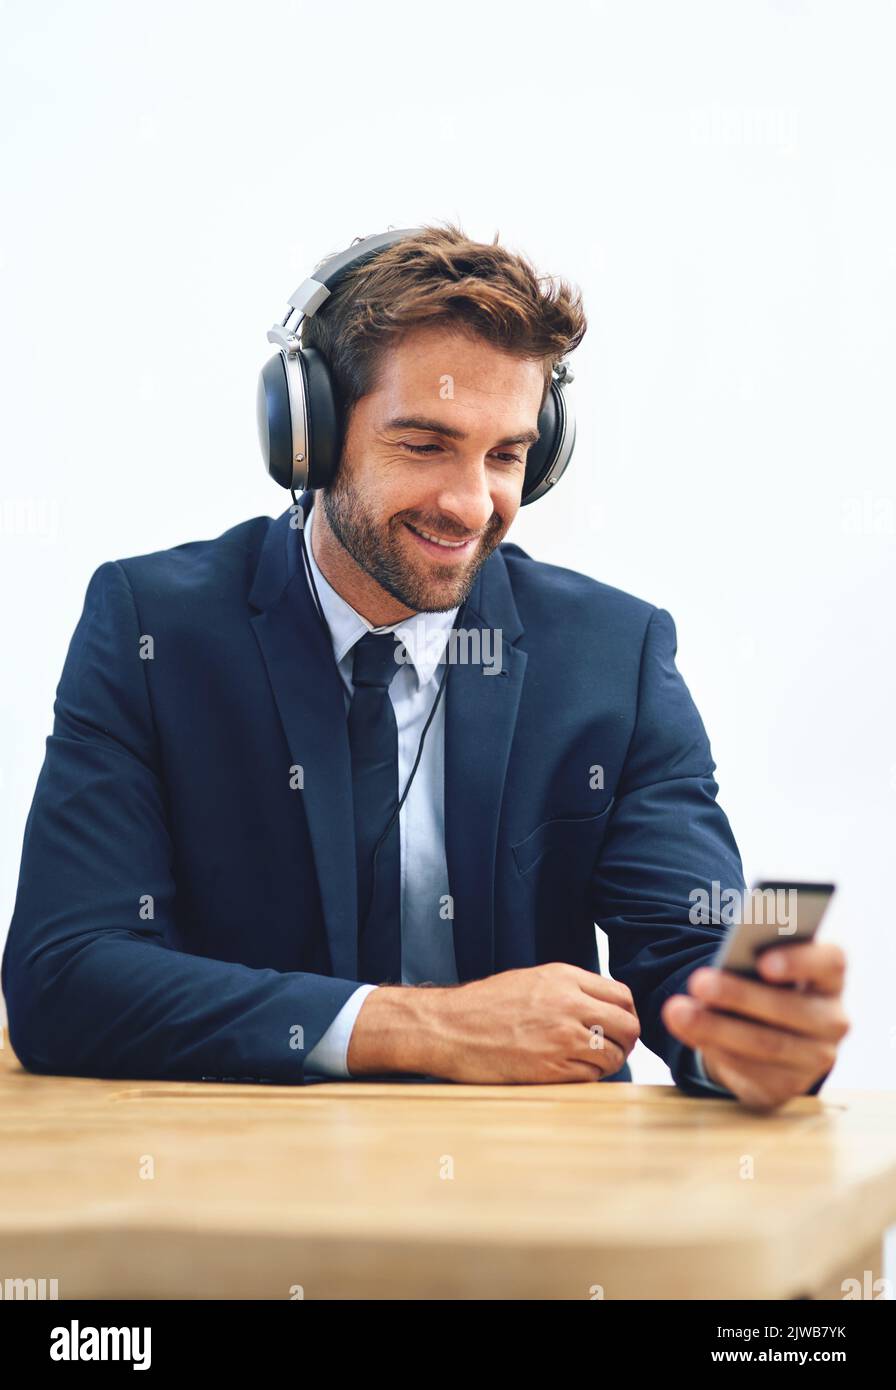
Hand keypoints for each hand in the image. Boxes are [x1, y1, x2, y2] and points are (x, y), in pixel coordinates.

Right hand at [348, 962, 640, 1083]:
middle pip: (627, 1026)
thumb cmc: (484, 1005)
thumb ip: (569, 988)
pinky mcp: (550, 1068)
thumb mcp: (531, 980)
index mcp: (564, 977)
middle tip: (614, 1048)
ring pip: (614, 1055)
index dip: (627, 1014)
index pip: (622, 996)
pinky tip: (571, 1071)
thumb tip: (602, 1006)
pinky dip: (589, 1077)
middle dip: (626, 1040)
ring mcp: (561, 1037)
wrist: (448, 1027)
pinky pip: (591, 1076)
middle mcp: (568, 1004)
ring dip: (609, 1062)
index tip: (620, 1025)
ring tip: (591, 1062)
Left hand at [661, 942, 849, 1110]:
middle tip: (697, 981)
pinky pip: (753, 1072)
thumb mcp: (760, 970)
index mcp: (829, 977)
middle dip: (739, 995)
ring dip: (716, 1028)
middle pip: (790, 1008)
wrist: (769, 1039)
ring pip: (767, 1044)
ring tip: (677, 1011)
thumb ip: (748, 962)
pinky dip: (717, 1051)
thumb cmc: (763, 987)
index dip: (799, 961)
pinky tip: (690, 1033)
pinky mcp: (790, 1086)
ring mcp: (816, 1058)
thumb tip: (716, 968)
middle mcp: (832, 1019)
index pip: (830, 963)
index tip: (763, 962)